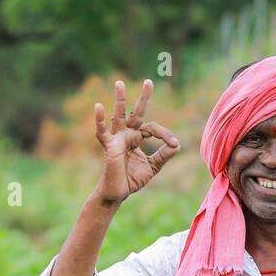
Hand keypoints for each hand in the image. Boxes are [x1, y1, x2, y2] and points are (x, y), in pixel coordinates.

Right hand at [93, 79, 179, 203]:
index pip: (152, 128)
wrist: (118, 194)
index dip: (164, 134)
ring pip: (119, 116)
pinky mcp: (109, 147)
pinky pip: (102, 132)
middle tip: (149, 81)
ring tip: (120, 83)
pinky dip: (99, 120)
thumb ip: (164, 155)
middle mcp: (127, 135)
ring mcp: (117, 139)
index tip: (173, 143)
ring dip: (120, 100)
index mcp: (137, 138)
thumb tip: (177, 144)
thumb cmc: (131, 180)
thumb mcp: (153, 167)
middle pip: (136, 113)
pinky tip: (98, 106)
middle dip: (143, 98)